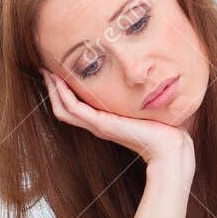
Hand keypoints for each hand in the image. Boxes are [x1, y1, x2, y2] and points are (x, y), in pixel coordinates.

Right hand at [41, 70, 193, 169]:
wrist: (171, 148)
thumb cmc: (164, 128)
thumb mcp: (148, 106)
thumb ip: (142, 95)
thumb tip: (152, 75)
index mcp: (106, 121)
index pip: (76, 106)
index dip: (64, 91)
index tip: (60, 71)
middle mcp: (98, 124)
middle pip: (63, 107)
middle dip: (53, 88)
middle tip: (45, 69)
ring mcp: (98, 125)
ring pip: (64, 108)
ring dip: (53, 89)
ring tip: (46, 71)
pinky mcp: (102, 124)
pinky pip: (74, 108)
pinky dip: (62, 94)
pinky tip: (58, 80)